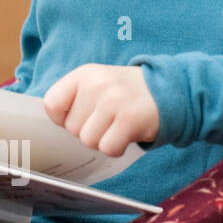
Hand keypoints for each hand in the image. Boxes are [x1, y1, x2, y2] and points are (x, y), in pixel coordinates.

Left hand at [42, 63, 159, 156]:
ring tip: (117, 126)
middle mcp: (96, 84)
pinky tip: (126, 135)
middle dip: (88, 130)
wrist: (171, 89)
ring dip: (103, 140)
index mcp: (84, 74)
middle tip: (108, 119)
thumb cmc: (126, 94)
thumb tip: (54, 125)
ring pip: (88, 140)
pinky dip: (117, 148)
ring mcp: (113, 101)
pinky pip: (108, 148)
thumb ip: (74, 99)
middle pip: (71, 128)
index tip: (81, 116)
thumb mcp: (98, 83)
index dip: (63, 118)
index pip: (52, 104)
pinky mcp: (130, 119)